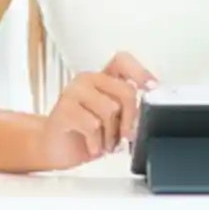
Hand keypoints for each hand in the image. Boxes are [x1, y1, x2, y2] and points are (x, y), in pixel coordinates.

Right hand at [35, 53, 157, 170]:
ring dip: (111, 135)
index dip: (141, 71)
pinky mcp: (64, 109)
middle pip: (126, 91)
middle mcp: (87, 80)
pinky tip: (91, 145)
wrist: (55, 148)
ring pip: (110, 110)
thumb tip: (145, 112)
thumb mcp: (112, 121)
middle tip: (124, 134)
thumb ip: (127, 110)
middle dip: (129, 118)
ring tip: (103, 141)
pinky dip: (96, 143)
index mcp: (101, 79)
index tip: (153, 87)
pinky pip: (93, 125)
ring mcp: (73, 92)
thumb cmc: (84, 134)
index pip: (123, 61)